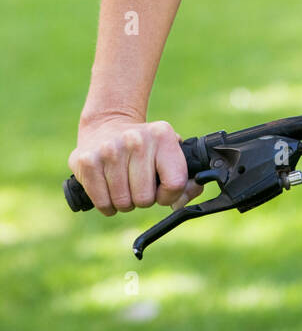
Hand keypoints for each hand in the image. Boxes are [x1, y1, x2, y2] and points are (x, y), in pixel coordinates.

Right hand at [68, 116, 201, 216]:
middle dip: (143, 199)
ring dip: (124, 202)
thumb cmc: (145, 150)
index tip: (161, 188)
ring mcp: (109, 149)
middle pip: (146, 198)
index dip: (169, 195)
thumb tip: (180, 204)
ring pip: (123, 203)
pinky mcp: (87, 161)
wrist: (107, 125)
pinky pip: (103, 203)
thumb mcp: (170, 155)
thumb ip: (186, 182)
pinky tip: (108, 188)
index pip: (174, 183)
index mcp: (162, 135)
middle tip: (138, 184)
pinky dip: (107, 204)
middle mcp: (135, 139)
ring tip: (123, 183)